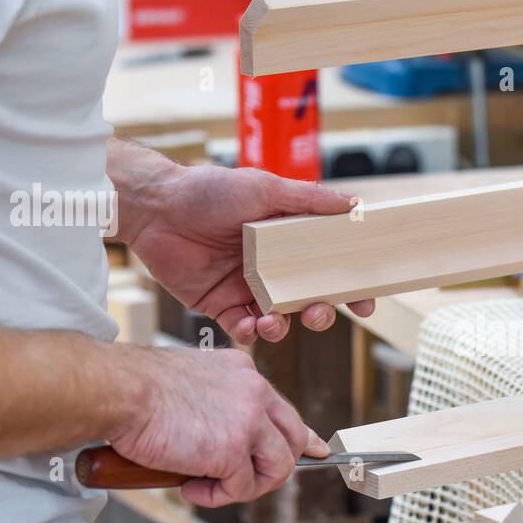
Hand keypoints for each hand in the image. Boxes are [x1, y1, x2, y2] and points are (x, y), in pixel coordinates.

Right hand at [108, 346, 328, 507]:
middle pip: (294, 440)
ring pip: (277, 468)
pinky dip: (217, 497)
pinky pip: (242, 487)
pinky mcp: (234, 449)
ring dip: (245, 487)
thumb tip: (222, 437)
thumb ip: (218, 404)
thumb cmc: (138, 389)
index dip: (302, 437)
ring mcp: (249, 421)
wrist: (119, 390)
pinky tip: (191, 488)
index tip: (316, 452)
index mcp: (244, 373)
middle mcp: (255, 392)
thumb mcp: (193, 383)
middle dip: (273, 469)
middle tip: (238, 482)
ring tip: (209, 487)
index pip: (285, 410)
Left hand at [109, 141, 373, 344]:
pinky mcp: (220, 305)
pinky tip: (252, 326)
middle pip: (309, 301)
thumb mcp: (266, 188)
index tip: (366, 303)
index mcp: (288, 241)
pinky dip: (252, 334)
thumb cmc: (210, 190)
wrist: (156, 207)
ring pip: (280, 320)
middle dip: (321, 313)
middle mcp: (272, 267)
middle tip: (319, 312)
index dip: (351, 289)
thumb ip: (311, 200)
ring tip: (276, 321)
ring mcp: (247, 288)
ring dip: (285, 327)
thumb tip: (355, 205)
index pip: (329, 269)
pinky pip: (244, 329)